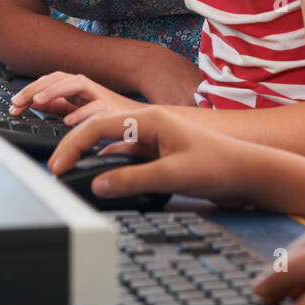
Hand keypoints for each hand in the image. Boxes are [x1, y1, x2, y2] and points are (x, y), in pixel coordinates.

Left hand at [9, 72, 138, 125]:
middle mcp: (86, 87)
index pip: (48, 82)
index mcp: (76, 88)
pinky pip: (96, 106)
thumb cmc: (110, 116)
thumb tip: (34, 104)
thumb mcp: (77, 110)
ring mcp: (100, 94)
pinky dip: (81, 112)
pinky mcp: (113, 107)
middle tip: (17, 102)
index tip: (13, 106)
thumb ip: (57, 105)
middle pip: (58, 78)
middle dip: (35, 88)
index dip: (29, 91)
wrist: (142, 123)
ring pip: (75, 84)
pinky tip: (68, 120)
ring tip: (37, 101)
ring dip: (55, 91)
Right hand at [45, 107, 259, 205]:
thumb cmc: (219, 166)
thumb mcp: (173, 175)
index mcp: (150, 119)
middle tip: (55, 170)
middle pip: (99, 131)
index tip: (58, 166)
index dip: (73, 144)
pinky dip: (110, 169)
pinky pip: (125, 159)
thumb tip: (98, 184)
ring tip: (70, 175)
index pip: (98, 126)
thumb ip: (133, 180)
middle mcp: (148, 125)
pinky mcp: (157, 155)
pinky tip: (102, 182)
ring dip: (91, 158)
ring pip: (111, 146)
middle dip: (74, 148)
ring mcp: (152, 140)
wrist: (248, 172)